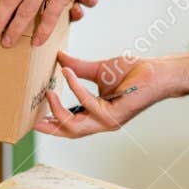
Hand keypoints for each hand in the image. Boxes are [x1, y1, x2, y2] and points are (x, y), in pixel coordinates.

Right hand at [34, 52, 177, 138]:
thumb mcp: (98, 69)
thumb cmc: (132, 72)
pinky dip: (75, 88)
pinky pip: (88, 104)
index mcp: (96, 113)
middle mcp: (101, 121)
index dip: (52, 123)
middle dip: (50, 127)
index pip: (70, 123)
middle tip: (33, 120)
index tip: (34, 116)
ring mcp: (108, 120)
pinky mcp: (115, 114)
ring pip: (76, 125)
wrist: (156, 72)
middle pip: (69, 131)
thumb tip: (59, 57)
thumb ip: (77, 67)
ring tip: (47, 92)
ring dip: (58, 109)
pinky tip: (67, 73)